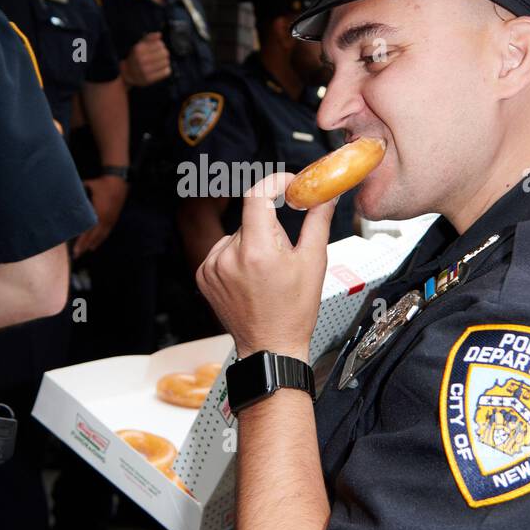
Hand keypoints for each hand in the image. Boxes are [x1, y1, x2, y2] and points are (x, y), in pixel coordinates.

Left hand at [73, 174, 127, 257]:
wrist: (119, 181)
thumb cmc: (102, 184)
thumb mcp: (87, 187)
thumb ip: (77, 194)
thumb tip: (65, 196)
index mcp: (98, 213)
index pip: (88, 231)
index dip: (81, 242)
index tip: (75, 250)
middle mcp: (105, 220)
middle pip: (93, 237)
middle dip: (85, 247)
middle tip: (77, 255)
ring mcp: (110, 220)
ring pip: (101, 236)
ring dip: (93, 244)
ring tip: (85, 252)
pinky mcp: (114, 219)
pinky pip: (106, 233)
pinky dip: (100, 240)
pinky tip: (95, 244)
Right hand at [120, 32, 171, 86]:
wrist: (128, 74)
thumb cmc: (136, 57)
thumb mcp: (140, 44)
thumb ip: (149, 38)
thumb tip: (159, 34)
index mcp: (139, 49)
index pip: (160, 44)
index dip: (161, 45)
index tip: (157, 48)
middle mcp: (141, 60)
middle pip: (164, 53)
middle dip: (164, 53)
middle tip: (160, 56)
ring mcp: (145, 70)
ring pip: (166, 62)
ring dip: (165, 62)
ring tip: (160, 62)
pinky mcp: (149, 79)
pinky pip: (166, 72)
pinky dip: (166, 70)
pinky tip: (161, 69)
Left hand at [196, 171, 335, 360]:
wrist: (270, 347)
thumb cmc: (294, 311)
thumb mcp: (313, 263)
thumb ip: (318, 221)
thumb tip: (326, 195)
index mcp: (257, 251)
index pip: (257, 195)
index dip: (275, 183)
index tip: (288, 185)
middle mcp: (229, 256)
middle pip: (251, 219)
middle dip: (270, 227)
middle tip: (284, 254)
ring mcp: (212, 266)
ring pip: (238, 234)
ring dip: (253, 242)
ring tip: (266, 273)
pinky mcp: (203, 275)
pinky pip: (223, 250)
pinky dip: (237, 256)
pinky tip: (250, 278)